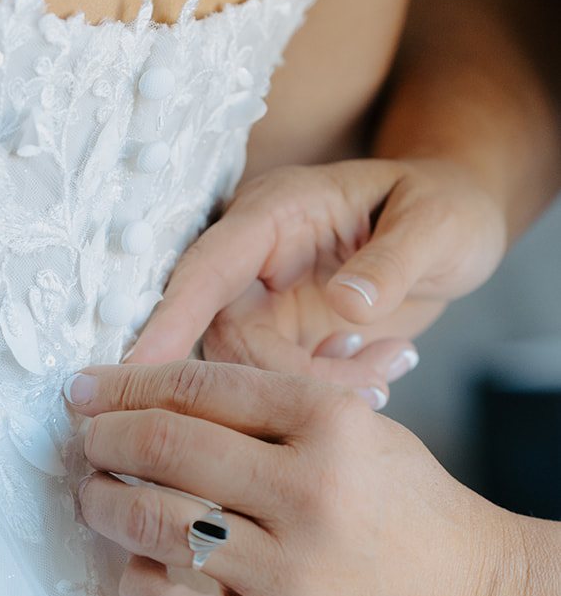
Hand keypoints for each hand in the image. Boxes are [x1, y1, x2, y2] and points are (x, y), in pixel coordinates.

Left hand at [67, 359, 554, 595]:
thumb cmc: (410, 510)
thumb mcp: (360, 424)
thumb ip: (273, 390)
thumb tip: (175, 363)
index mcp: (330, 424)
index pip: (199, 388)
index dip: (125, 384)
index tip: (85, 388)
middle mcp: (308, 492)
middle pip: (165, 448)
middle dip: (102, 438)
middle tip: (82, 438)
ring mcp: (290, 572)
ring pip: (157, 524)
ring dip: (104, 504)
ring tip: (93, 494)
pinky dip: (137, 583)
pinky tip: (135, 565)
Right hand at [127, 158, 507, 402]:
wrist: (456, 228)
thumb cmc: (444, 205)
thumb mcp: (437, 223)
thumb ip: (393, 262)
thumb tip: (350, 305)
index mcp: (275, 212)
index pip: (207, 267)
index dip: (170, 316)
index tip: (138, 367)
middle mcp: (254, 258)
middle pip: (222, 337)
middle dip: (286, 378)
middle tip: (371, 389)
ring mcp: (265, 301)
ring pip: (249, 371)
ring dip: (315, 389)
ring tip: (386, 372)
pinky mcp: (283, 337)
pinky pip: (281, 384)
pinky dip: (331, 390)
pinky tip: (384, 366)